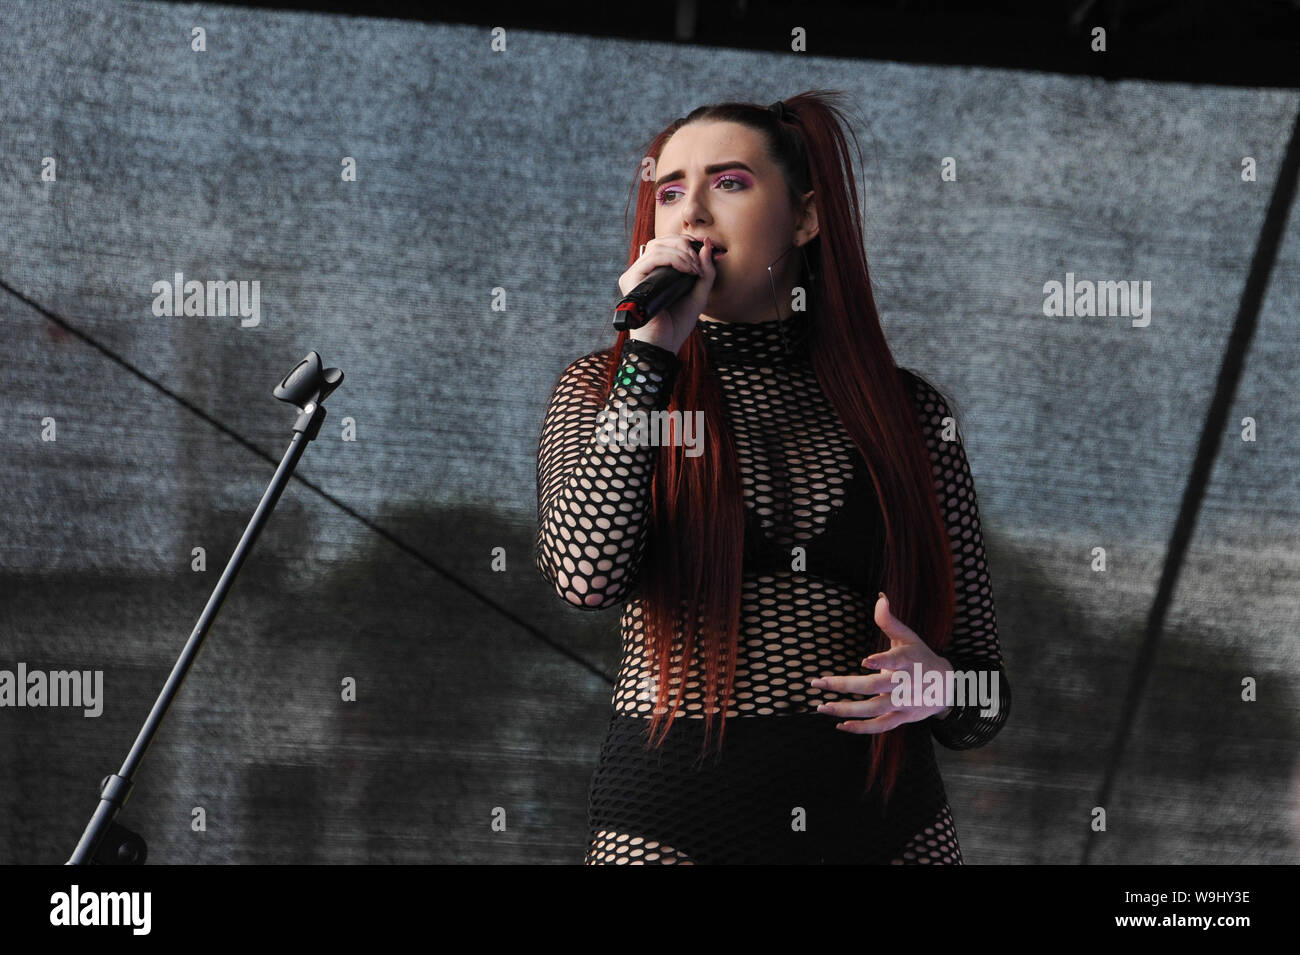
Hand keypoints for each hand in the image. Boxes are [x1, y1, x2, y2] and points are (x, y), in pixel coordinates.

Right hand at [619, 235, 716, 353]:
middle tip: (700, 260)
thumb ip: (705, 271)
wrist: (665, 344)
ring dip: (682, 253)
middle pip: (661, 241)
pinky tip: (687, 270)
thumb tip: (706, 244)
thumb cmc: (678, 323)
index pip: (666, 245)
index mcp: (654, 273)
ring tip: (695, 268)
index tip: (705, 251)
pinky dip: (674, 259)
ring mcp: (635, 275)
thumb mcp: (699, 293)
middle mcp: (642, 272)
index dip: (686, 242)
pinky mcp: (631, 280)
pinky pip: (653, 258)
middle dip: (684, 245)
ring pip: (657, 246)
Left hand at [807, 593, 954, 733]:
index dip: (883, 661)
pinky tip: (840, 725)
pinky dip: (862, 728)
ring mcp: (904, 703)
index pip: (897, 660)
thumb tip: (880, 598)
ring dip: (847, 709)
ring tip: (822, 706)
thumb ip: (890, 621)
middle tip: (818, 682)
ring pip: (874, 709)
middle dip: (845, 685)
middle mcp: (906, 683)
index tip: (866, 661)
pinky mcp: (903, 718)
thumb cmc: (921, 656)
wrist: (948, 686)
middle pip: (875, 686)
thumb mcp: (909, 638)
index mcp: (908, 660)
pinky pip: (881, 726)